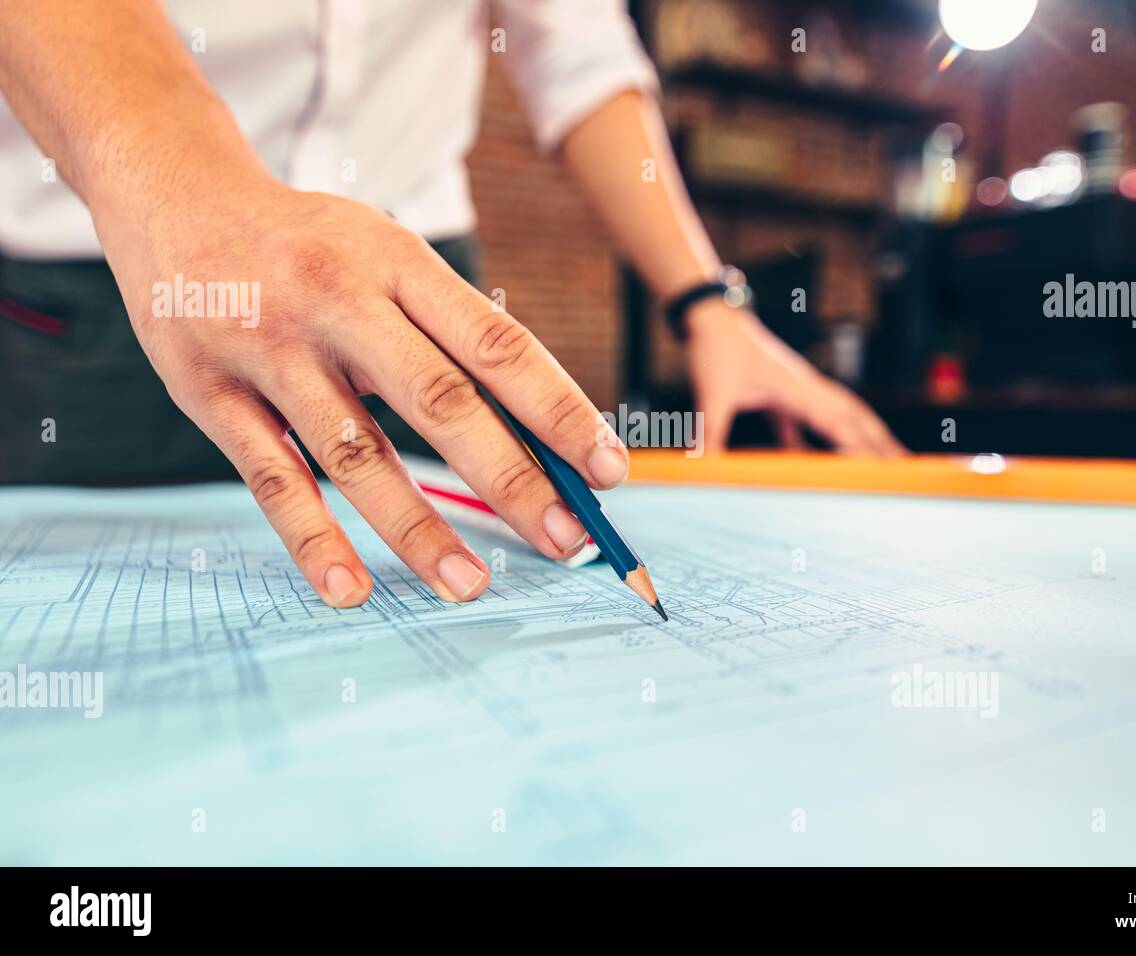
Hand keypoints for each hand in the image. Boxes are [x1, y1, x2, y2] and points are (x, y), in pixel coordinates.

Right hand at [101, 179, 629, 607]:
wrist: (176, 193)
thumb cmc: (311, 243)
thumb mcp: (386, 254)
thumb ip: (448, 331)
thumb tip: (534, 433)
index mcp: (396, 263)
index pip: (496, 344)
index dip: (560, 411)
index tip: (610, 471)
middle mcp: (337, 302)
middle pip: (439, 401)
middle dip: (513, 479)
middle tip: (566, 541)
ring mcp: (270, 349)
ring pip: (355, 454)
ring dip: (419, 528)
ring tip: (472, 586)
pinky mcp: (209, 393)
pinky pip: (270, 478)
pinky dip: (313, 539)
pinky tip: (350, 588)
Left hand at [684, 301, 905, 455]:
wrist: (710, 315)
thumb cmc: (714, 349)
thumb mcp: (711, 394)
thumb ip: (710, 432)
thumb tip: (702, 464)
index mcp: (796, 388)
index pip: (835, 423)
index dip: (858, 448)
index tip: (880, 469)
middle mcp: (805, 386)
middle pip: (854, 417)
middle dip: (880, 442)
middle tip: (906, 467)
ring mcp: (798, 386)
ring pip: (840, 414)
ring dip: (862, 435)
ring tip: (883, 458)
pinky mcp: (783, 390)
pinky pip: (809, 419)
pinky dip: (818, 438)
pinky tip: (810, 462)